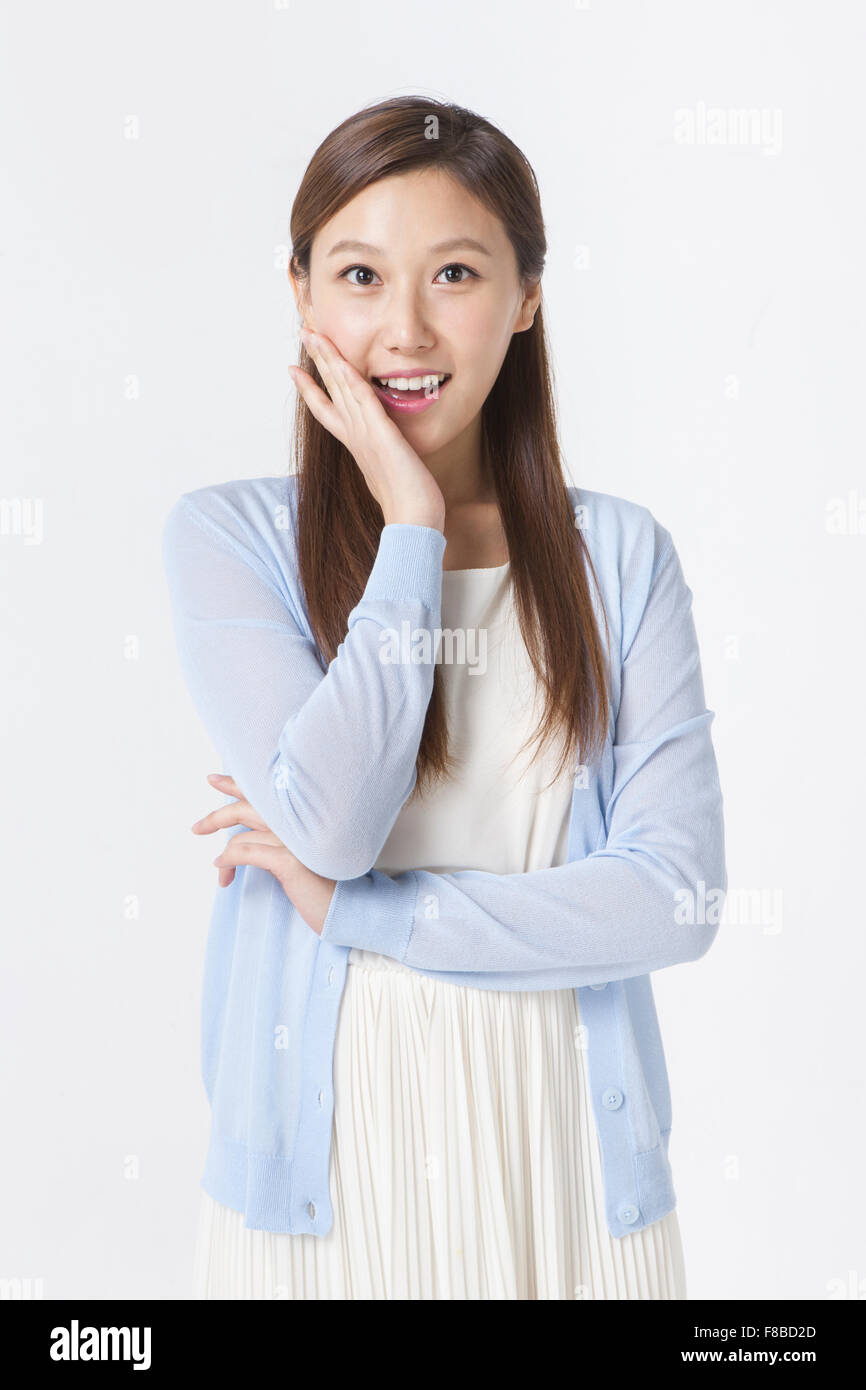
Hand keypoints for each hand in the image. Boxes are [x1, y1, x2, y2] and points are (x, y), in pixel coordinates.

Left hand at [191, 773, 336, 934]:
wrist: (350, 906)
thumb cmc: (328, 880)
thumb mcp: (304, 851)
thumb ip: (282, 835)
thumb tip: (247, 835)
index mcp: (303, 813)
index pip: (264, 791)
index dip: (237, 782)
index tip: (214, 778)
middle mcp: (299, 819)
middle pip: (247, 807)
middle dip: (218, 815)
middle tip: (197, 828)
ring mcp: (294, 838)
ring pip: (242, 833)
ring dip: (224, 855)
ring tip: (218, 869)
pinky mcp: (288, 860)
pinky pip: (244, 853)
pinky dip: (228, 861)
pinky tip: (223, 873)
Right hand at [289, 327, 445, 528]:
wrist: (413, 522)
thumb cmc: (408, 505)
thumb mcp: (390, 475)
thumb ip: (383, 461)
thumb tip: (385, 462)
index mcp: (356, 444)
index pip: (327, 410)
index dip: (311, 389)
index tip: (296, 371)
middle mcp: (355, 436)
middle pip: (329, 389)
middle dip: (316, 360)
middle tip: (304, 334)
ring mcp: (365, 434)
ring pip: (341, 387)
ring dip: (327, 358)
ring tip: (312, 333)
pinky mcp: (381, 434)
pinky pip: (363, 399)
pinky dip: (350, 378)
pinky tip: (341, 360)